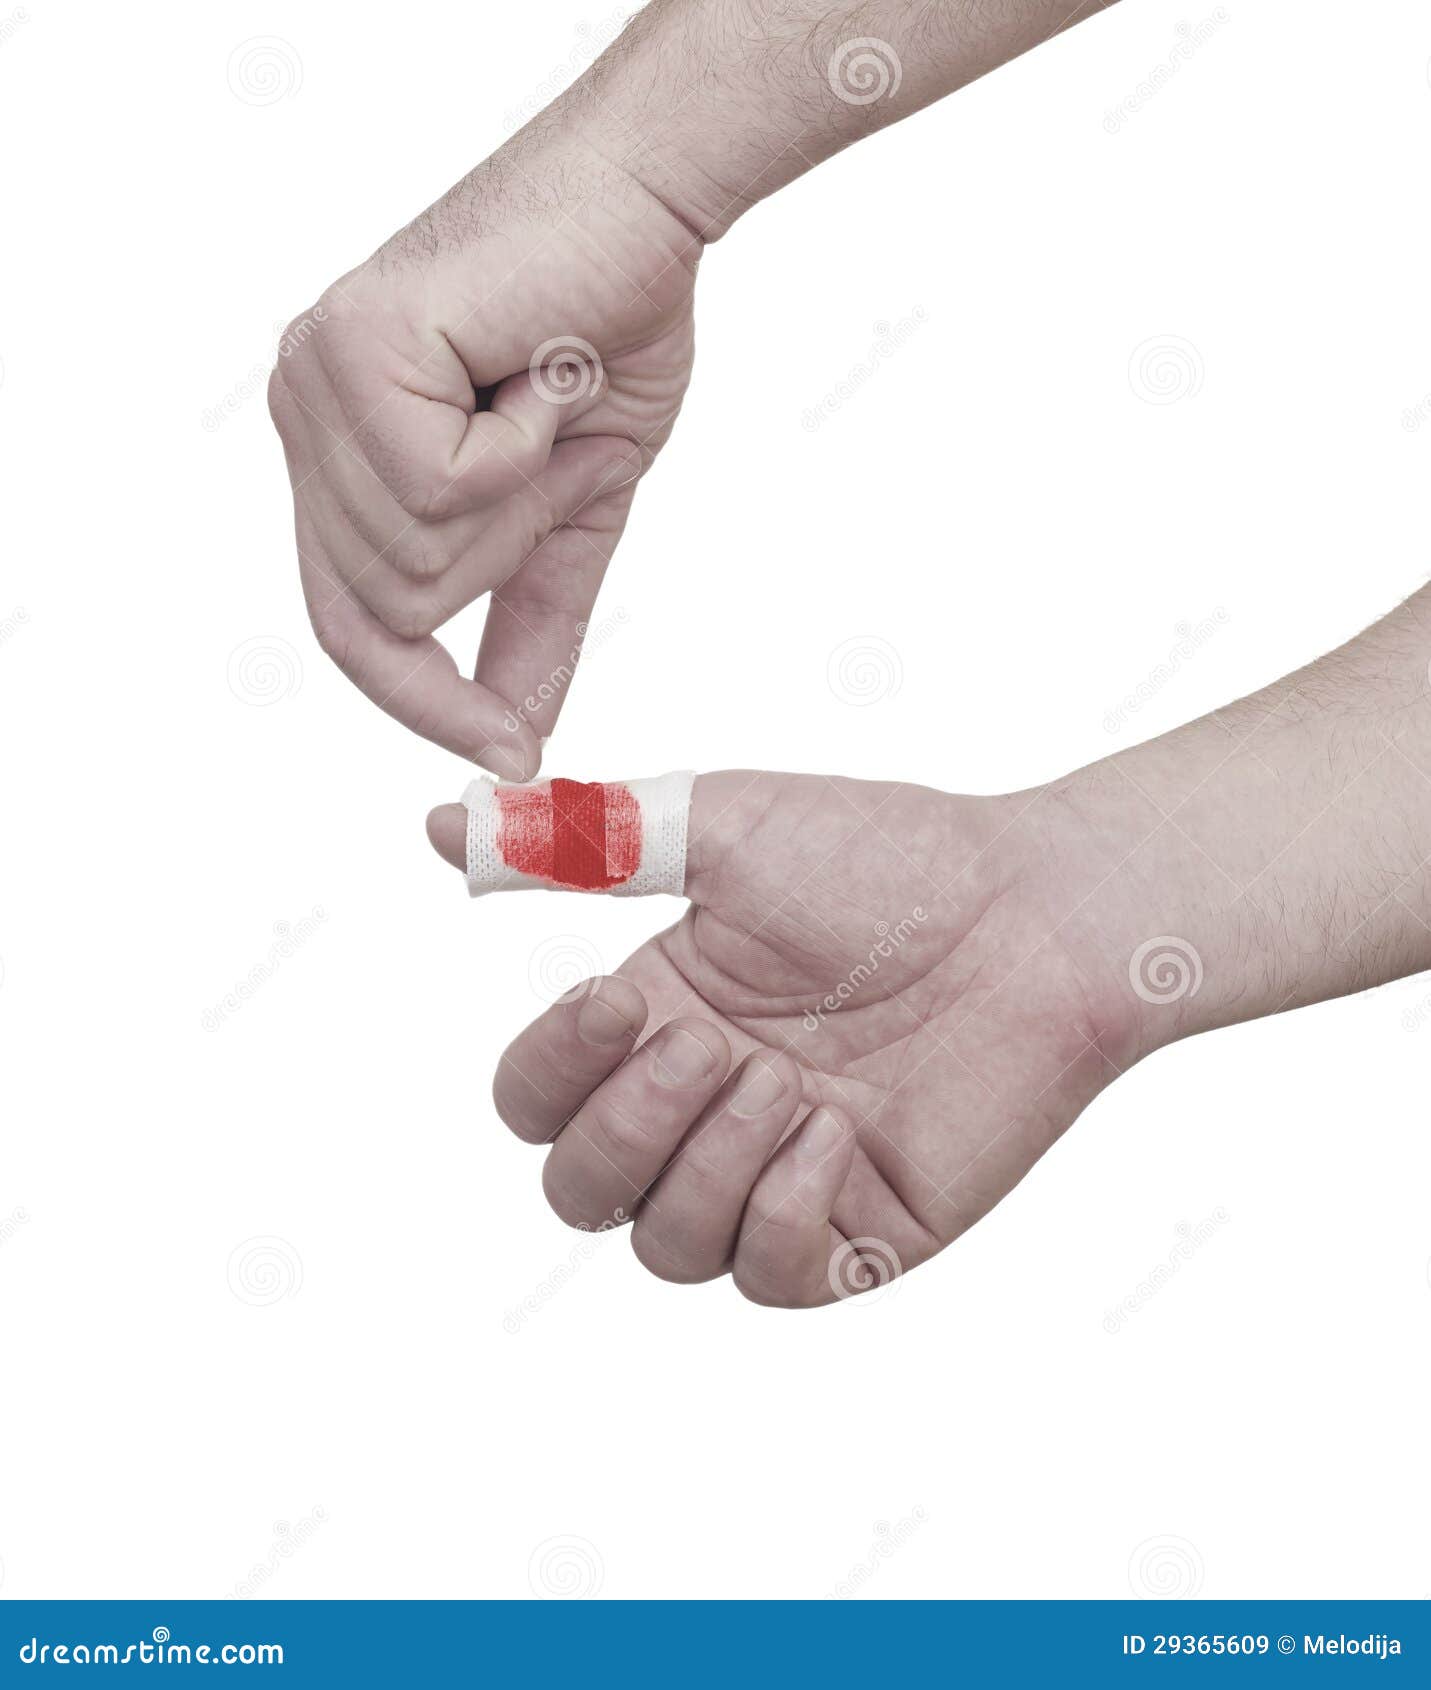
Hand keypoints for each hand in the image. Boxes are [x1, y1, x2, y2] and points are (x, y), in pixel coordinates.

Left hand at [270, 1, 1119, 772]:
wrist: (649, 209)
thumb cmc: (608, 332)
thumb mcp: (568, 514)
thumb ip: (530, 625)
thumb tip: (518, 743)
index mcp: (341, 454)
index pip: (350, 622)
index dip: (426, 698)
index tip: (507, 753)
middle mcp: (306, 414)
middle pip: (385, 607)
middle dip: (502, 552)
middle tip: (550, 447)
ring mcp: (316, 379)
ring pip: (410, 559)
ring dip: (517, 496)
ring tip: (540, 396)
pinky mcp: (354, 349)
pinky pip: (439, 488)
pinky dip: (518, 449)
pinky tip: (531, 371)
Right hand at [428, 584, 1430, 1304]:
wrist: (1039, 911)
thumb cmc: (889, 858)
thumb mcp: (720, 830)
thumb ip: (580, 841)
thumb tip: (438, 829)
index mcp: (660, 1022)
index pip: (536, 1100)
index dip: (552, 1069)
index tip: (625, 999)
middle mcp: (706, 1108)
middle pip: (580, 1192)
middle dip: (626, 1128)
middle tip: (717, 1047)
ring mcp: (780, 1175)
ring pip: (665, 1246)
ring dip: (708, 1164)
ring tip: (790, 1082)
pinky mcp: (859, 1228)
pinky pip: (768, 1276)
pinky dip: (780, 1209)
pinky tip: (836, 1126)